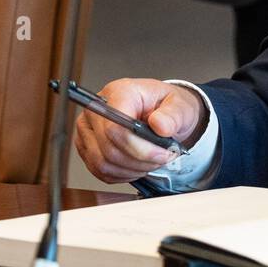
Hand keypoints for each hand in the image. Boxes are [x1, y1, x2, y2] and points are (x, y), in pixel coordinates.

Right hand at [74, 79, 203, 183]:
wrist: (162, 115)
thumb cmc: (168, 108)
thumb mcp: (181, 107)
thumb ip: (173, 116)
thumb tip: (160, 125)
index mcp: (120, 92)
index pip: (115, 128)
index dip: (139, 147)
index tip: (163, 152)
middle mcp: (97, 109)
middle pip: (109, 149)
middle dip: (140, 160)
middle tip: (163, 157)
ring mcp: (88, 129)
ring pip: (103, 163)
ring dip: (132, 169)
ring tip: (152, 161)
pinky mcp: (86, 146)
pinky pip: (100, 171)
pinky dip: (123, 174)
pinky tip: (138, 165)